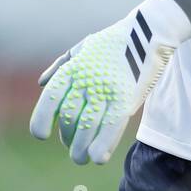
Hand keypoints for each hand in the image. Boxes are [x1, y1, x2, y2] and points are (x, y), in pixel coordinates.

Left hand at [29, 0, 190, 164]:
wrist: (149, 32)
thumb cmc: (114, 41)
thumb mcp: (83, 47)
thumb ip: (60, 64)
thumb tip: (41, 83)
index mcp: (73, 68)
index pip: (50, 99)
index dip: (41, 120)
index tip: (41, 135)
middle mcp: (86, 80)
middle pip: (69, 118)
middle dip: (67, 138)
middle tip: (71, 146)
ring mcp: (106, 90)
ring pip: (87, 128)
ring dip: (81, 149)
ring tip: (80, 158)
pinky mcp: (126, 99)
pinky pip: (111, 127)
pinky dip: (103, 145)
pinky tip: (97, 158)